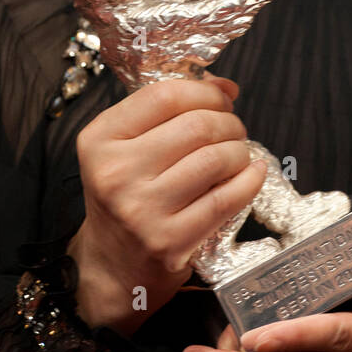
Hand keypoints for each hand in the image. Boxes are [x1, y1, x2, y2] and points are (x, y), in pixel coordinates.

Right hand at [67, 73, 267, 334]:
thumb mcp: (127, 146)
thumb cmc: (127, 194)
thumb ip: (169, 110)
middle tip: (234, 129)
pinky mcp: (171, 241)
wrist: (113, 264)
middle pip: (196, 125)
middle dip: (229, 122)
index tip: (221, 98)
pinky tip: (252, 174)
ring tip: (238, 154)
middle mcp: (115, 173)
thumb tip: (226, 86)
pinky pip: (226, 198)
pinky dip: (249, 180)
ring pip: (216, 159)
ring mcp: (142, 210)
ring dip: (240, 151)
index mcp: (100, 140)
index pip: (164, 95)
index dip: (204, 91)